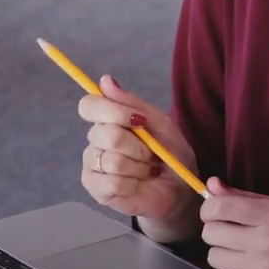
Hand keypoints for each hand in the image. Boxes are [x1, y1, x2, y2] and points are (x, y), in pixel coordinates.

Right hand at [78, 74, 199, 239]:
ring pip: (112, 160)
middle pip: (106, 134)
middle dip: (138, 146)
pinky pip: (112, 182)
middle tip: (151, 154)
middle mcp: (95, 140)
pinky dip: (133, 183)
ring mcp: (92, 165)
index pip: (89, 106)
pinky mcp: (95, 188)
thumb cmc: (170, 153)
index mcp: (108, 120)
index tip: (140, 120)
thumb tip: (105, 80)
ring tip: (147, 170)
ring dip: (139, 166)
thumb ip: (133, 103)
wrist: (179, 188)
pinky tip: (138, 183)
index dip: (114, 111)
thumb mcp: (161, 124)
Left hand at [201, 178, 268, 268]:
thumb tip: (211, 184)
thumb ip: (243, 198)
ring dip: (225, 256)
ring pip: (214, 257)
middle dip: (218, 234)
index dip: (209, 210)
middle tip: (234, 238)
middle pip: (211, 233)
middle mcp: (268, 240)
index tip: (215, 215)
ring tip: (245, 258)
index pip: (220, 207)